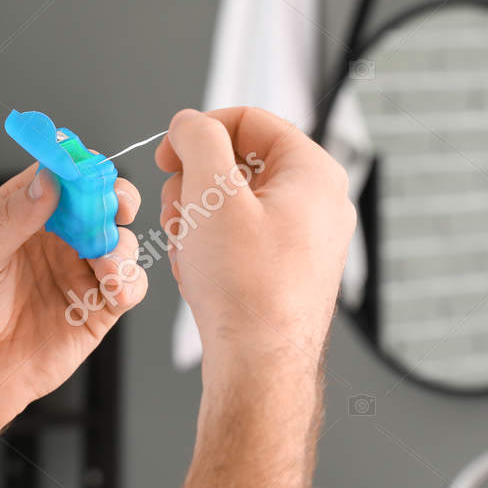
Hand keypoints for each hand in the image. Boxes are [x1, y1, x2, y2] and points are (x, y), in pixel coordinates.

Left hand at [0, 165, 146, 482]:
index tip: (86, 164)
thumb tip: (47, 180)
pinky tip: (114, 283)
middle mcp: (55, 242)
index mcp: (21, 218)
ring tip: (105, 257)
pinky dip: (130, 280)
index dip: (75, 166)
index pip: (58, 177)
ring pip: (121, 242)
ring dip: (122, 242)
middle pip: (99, 205)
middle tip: (113, 204)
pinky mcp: (96, 312)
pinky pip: (128, 287)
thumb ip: (12, 217)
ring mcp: (78, 275)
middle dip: (113, 198)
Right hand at [154, 107, 355, 382]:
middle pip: (240, 162)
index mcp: (313, 172)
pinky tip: (201, 272)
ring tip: (189, 249)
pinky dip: (212, 248)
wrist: (259, 367)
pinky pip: (242, 239)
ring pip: (235, 203)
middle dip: (195, 184)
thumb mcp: (210, 194)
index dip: (198, 131)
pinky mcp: (288, 269)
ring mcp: (306, 239)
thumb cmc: (247, 293)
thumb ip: (197, 138)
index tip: (169, 153)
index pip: (249, 120)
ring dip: (198, 219)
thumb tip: (189, 123)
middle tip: (177, 211)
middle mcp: (319, 203)